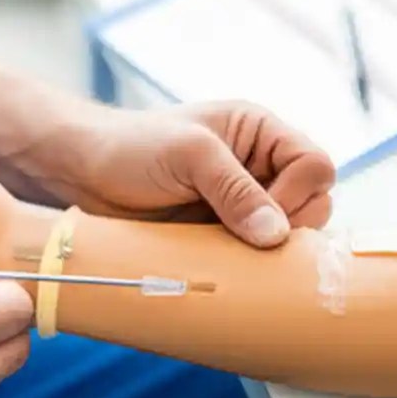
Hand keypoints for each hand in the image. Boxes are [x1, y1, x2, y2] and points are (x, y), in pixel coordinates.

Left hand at [20, 101, 335, 247]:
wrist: (81, 172)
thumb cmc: (131, 146)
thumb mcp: (188, 154)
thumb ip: (235, 190)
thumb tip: (277, 234)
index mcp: (259, 132)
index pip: (315, 164)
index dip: (298, 191)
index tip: (261, 208)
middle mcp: (258, 166)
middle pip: (314, 203)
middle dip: (289, 223)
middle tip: (245, 234)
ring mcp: (241, 203)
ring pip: (289, 235)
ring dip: (268, 250)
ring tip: (230, 248)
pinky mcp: (222, 234)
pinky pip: (256, 256)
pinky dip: (249, 266)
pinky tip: (227, 266)